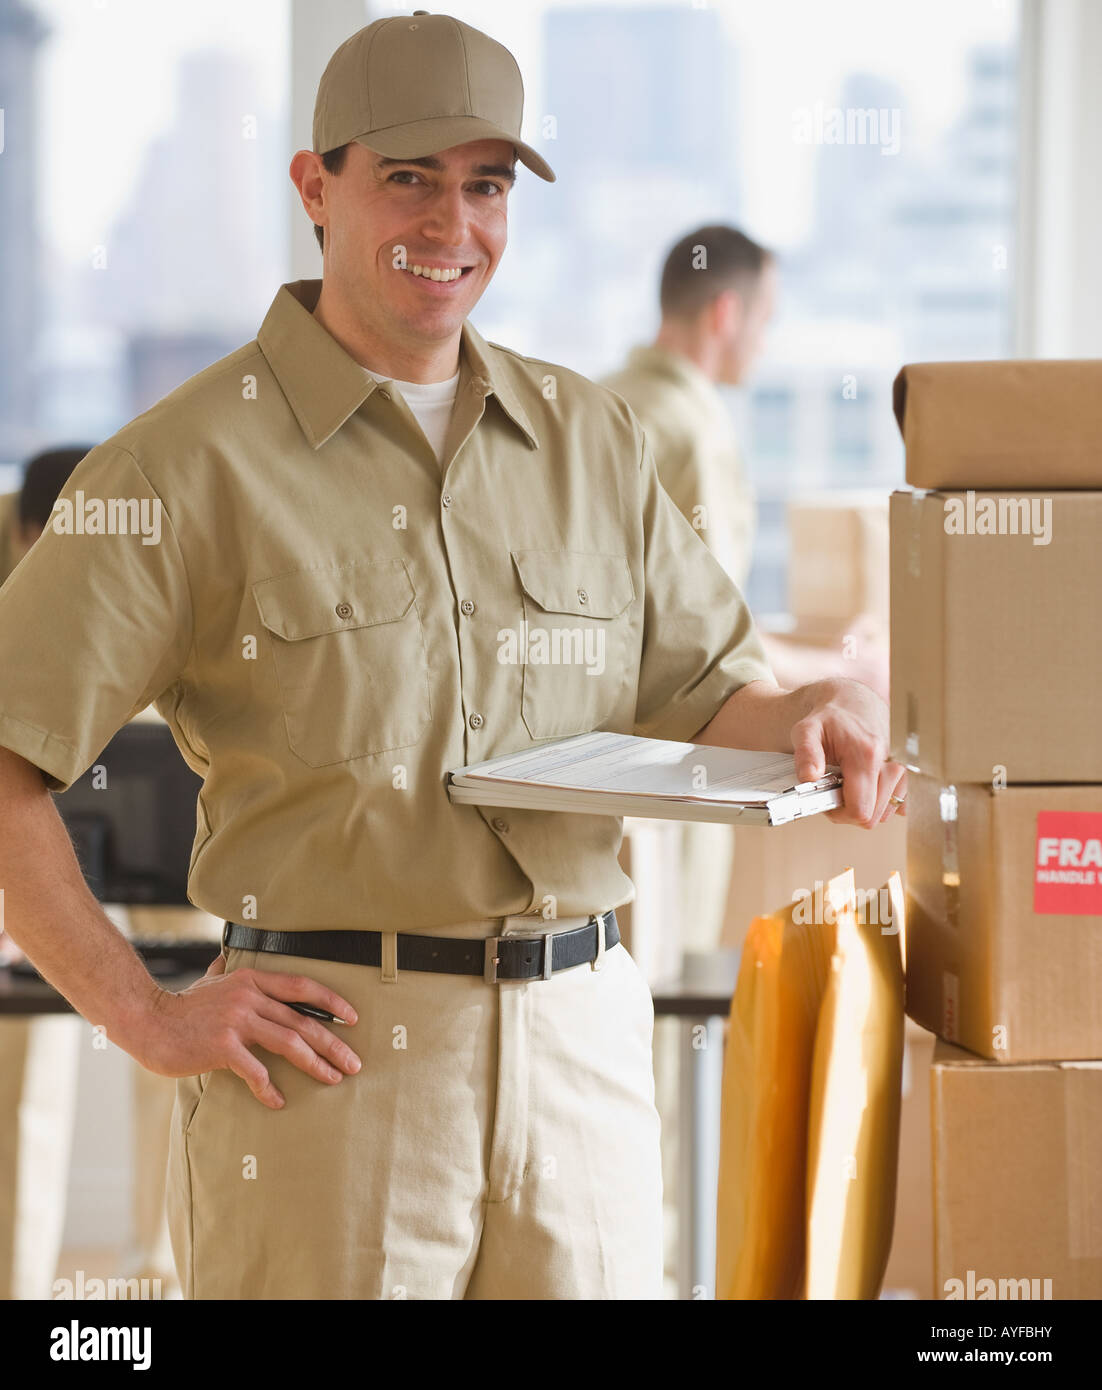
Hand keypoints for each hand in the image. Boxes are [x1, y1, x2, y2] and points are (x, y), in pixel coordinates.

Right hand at [136, 954, 361, 1109]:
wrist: (147, 1021)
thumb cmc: (180, 1006)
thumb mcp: (208, 980)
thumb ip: (224, 971)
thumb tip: (227, 957)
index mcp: (251, 980)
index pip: (302, 987)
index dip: (331, 1002)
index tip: (352, 1017)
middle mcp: (248, 997)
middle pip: (303, 1020)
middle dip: (333, 1043)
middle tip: (354, 1062)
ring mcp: (237, 1021)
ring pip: (289, 1042)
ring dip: (316, 1063)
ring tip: (334, 1079)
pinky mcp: (223, 1046)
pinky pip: (256, 1071)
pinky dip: (270, 1089)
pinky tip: (279, 1101)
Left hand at [789, 677, 906, 828]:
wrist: (852, 702)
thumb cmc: (828, 718)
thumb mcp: (806, 730)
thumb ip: (806, 753)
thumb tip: (809, 777)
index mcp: (866, 755)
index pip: (861, 811)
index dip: (840, 813)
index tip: (827, 798)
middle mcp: (889, 762)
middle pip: (874, 815)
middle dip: (850, 810)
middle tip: (834, 789)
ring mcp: (901, 769)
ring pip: (885, 811)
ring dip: (864, 805)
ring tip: (847, 783)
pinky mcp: (906, 775)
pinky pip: (897, 803)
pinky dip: (879, 801)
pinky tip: (865, 787)